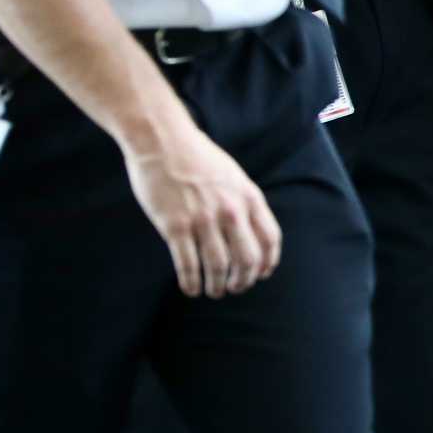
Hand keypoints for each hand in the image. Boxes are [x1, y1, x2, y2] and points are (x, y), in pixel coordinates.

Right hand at [124, 121, 281, 296]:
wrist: (162, 140)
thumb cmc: (197, 157)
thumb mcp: (233, 176)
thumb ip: (244, 202)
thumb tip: (252, 231)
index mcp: (249, 197)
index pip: (270, 239)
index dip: (267, 263)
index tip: (260, 275)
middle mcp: (231, 211)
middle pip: (247, 259)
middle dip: (243, 281)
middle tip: (234, 288)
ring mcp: (203, 219)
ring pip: (218, 266)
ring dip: (217, 286)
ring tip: (213, 292)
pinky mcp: (175, 226)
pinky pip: (188, 264)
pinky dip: (191, 282)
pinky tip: (190, 289)